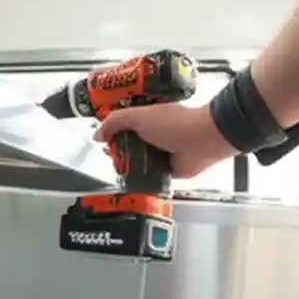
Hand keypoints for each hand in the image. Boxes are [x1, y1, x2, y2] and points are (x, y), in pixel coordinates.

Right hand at [94, 103, 238, 178]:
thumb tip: (97, 136)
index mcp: (146, 118)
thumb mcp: (138, 116)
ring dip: (127, 166)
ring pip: (135, 161)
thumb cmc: (173, 123)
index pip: (122, 124)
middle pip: (126, 144)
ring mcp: (159, 153)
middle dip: (116, 150)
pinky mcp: (166, 170)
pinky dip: (140, 178)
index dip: (110, 130)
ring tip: (116, 169)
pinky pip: (148, 175)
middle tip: (109, 156)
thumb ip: (114, 122)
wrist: (201, 140)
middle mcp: (152, 135)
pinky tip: (129, 181)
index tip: (100, 139)